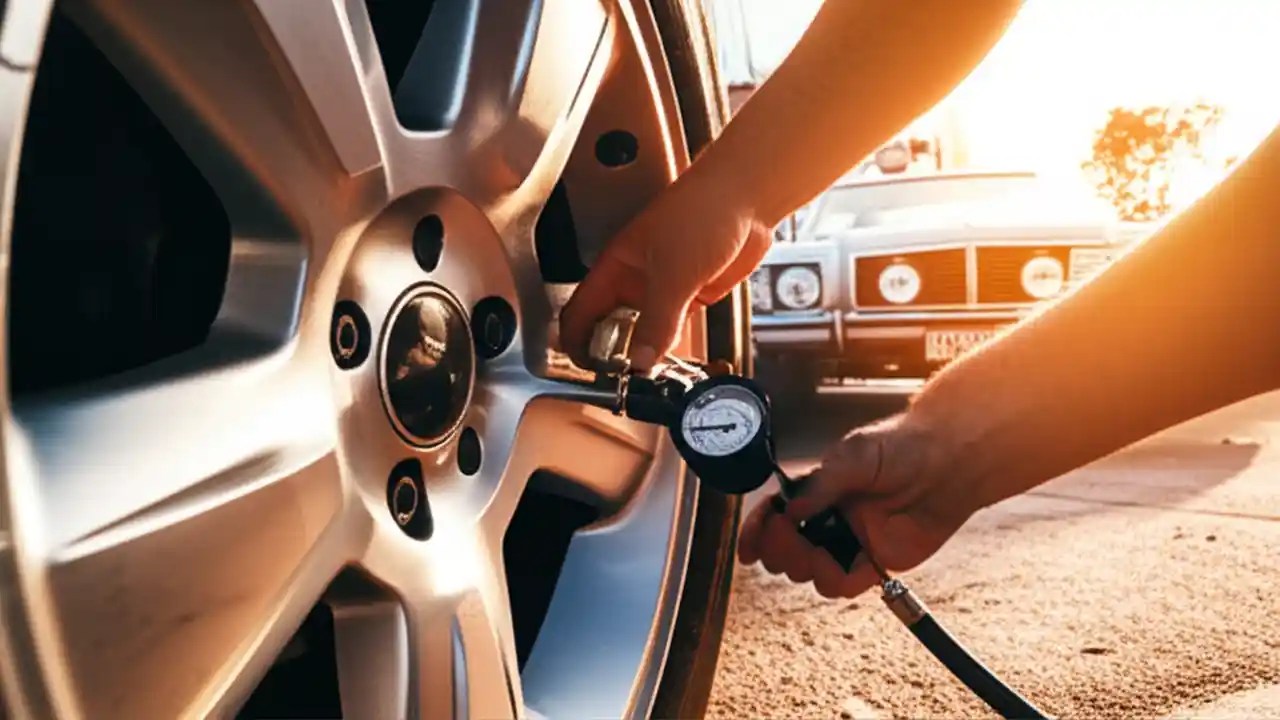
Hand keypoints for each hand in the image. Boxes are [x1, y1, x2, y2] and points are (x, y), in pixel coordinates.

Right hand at [558, 167, 770, 370]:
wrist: (747, 199)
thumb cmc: (702, 211)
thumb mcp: (674, 272)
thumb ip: (657, 320)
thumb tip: (641, 361)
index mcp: (615, 267)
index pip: (579, 312)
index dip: (576, 342)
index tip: (587, 370)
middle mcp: (633, 281)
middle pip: (608, 327)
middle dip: (610, 355)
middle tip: (620, 381)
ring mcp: (662, 289)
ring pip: (642, 331)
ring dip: (643, 354)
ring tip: (645, 379)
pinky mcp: (689, 296)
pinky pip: (671, 329)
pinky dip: (669, 347)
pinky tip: (670, 364)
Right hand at [738, 416, 977, 598]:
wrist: (947, 463)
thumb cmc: (900, 447)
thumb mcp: (853, 455)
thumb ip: (821, 485)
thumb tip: (791, 510)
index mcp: (815, 491)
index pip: (774, 515)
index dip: (756, 533)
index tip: (748, 549)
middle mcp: (828, 519)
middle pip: (784, 550)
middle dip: (778, 549)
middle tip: (789, 536)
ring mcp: (850, 543)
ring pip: (808, 572)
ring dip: (804, 566)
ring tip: (818, 550)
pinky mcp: (875, 564)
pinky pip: (843, 584)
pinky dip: (835, 579)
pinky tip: (845, 564)